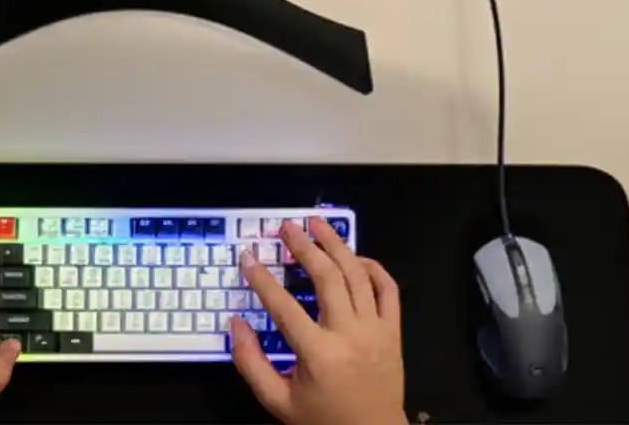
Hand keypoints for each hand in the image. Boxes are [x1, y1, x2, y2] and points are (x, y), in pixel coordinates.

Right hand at [230, 216, 405, 424]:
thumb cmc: (323, 420)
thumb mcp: (277, 400)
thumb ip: (251, 362)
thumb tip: (236, 325)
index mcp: (318, 355)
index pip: (283, 306)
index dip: (261, 279)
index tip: (248, 259)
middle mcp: (349, 336)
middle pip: (326, 278)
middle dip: (303, 247)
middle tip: (287, 228)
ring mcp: (375, 331)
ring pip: (357, 275)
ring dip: (336, 245)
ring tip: (318, 224)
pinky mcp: (392, 331)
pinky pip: (388, 289)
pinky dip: (373, 268)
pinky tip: (354, 256)